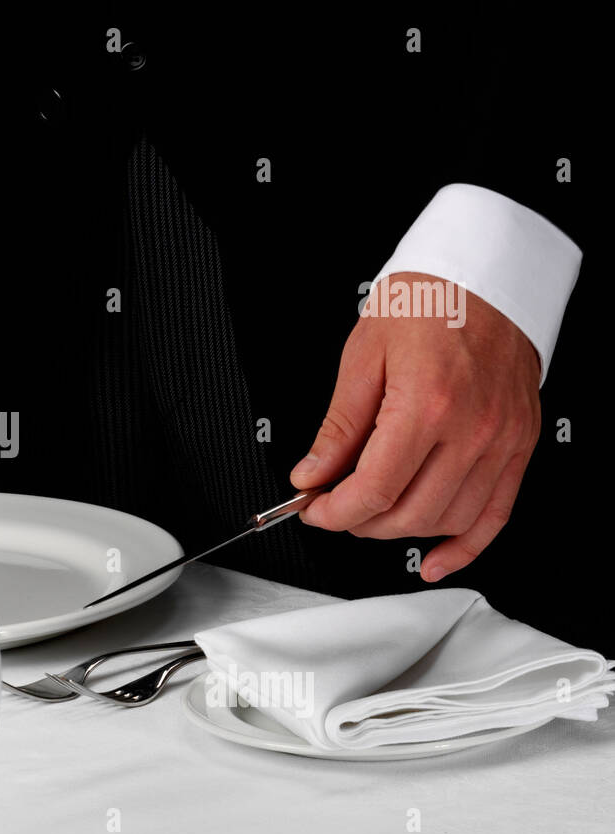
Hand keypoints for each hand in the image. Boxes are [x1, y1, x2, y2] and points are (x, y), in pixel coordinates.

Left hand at [290, 273, 541, 581]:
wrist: (486, 274)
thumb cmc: (427, 300)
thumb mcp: (363, 356)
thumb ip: (338, 426)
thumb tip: (312, 474)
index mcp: (427, 405)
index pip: (373, 490)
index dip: (333, 512)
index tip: (313, 508)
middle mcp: (472, 430)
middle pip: (408, 513)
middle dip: (359, 522)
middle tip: (332, 507)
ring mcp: (502, 442)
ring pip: (447, 520)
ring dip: (400, 531)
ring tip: (370, 514)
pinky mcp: (520, 446)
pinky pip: (495, 515)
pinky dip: (465, 546)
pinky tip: (436, 560)